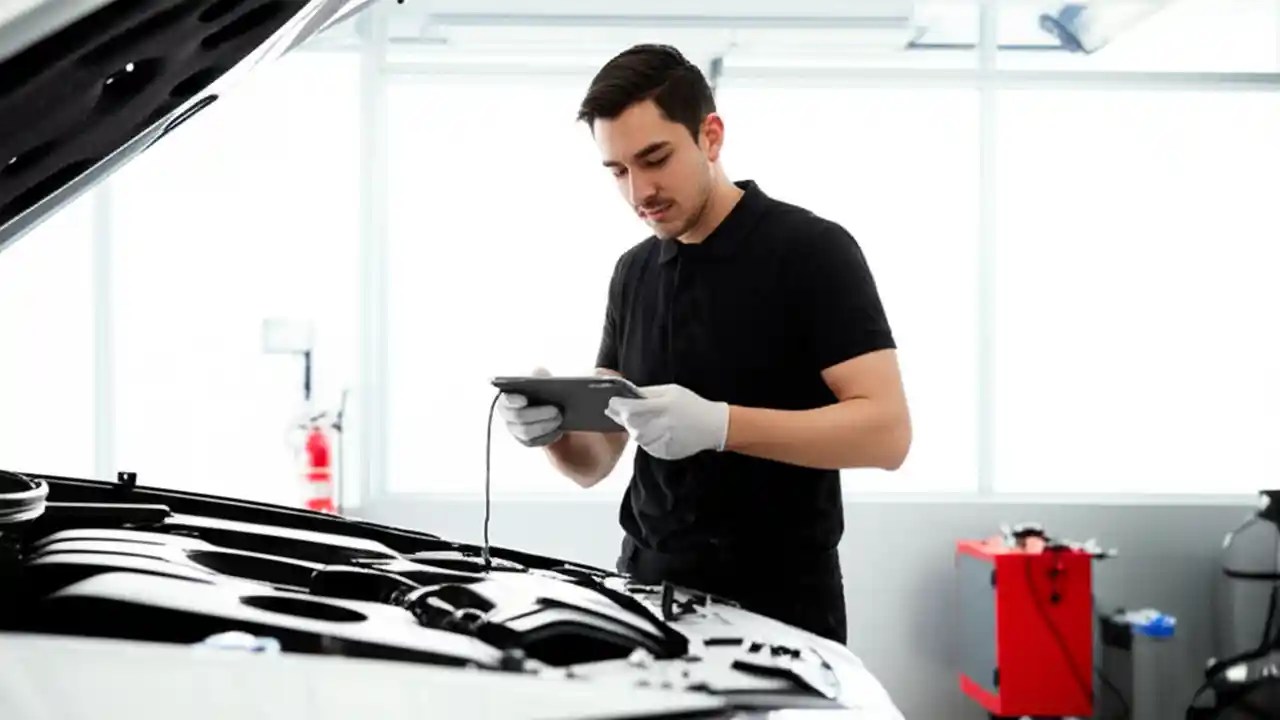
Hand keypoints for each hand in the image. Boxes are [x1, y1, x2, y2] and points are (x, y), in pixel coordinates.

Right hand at [498, 367, 562, 447]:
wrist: (552, 402)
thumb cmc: (542, 387)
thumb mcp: (540, 376)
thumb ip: (535, 373)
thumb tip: (538, 376)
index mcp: (507, 397)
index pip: (505, 400)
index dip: (512, 401)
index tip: (524, 399)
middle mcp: (508, 415)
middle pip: (518, 417)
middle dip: (537, 414)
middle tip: (555, 410)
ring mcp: (516, 430)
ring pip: (527, 432)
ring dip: (545, 425)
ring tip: (559, 418)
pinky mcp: (528, 441)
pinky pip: (536, 442)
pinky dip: (548, 436)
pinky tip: (559, 430)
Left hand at [605, 384, 728, 460]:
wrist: (713, 427)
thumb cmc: (691, 405)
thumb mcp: (672, 391)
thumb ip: (649, 393)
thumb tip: (627, 394)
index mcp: (664, 407)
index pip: (632, 408)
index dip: (618, 406)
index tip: (611, 402)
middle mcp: (663, 426)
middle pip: (631, 424)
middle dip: (623, 417)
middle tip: (617, 411)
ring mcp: (664, 442)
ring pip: (637, 436)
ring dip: (633, 427)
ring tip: (640, 419)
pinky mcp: (664, 452)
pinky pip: (646, 445)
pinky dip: (645, 437)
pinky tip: (653, 430)